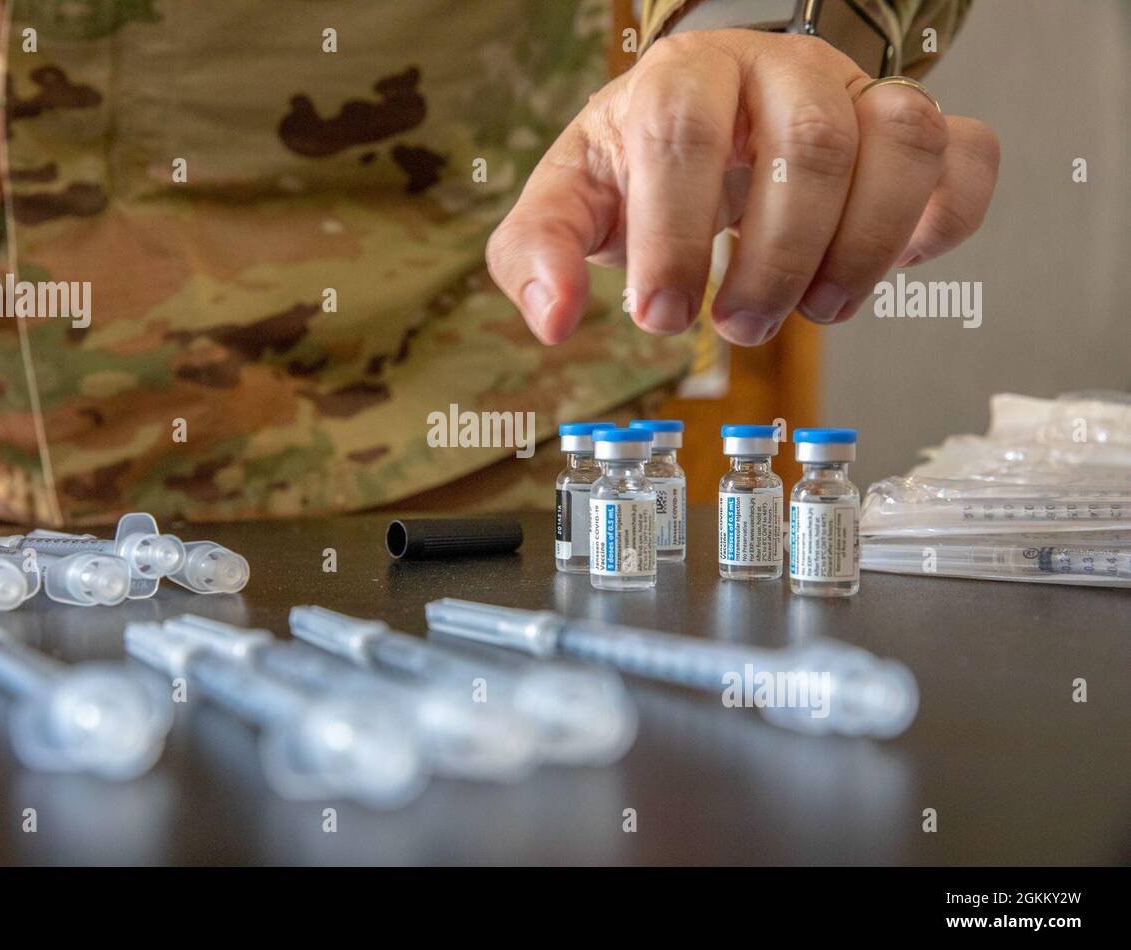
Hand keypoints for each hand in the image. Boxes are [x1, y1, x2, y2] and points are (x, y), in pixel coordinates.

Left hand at [486, 30, 999, 345]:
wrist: (699, 129)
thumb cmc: (638, 165)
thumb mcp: (571, 201)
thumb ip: (538, 252)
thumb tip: (551, 320)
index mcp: (682, 76)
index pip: (684, 141)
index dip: (675, 237)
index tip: (664, 317)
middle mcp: (779, 68)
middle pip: (807, 146)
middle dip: (775, 259)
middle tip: (740, 326)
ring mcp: (854, 92)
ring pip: (899, 143)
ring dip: (863, 248)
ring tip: (817, 309)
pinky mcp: (908, 128)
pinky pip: (966, 155)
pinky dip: (946, 219)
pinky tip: (896, 264)